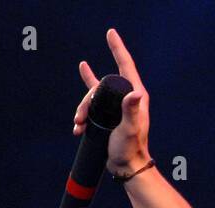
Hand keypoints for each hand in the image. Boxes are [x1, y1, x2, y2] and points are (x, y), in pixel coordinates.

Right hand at [72, 28, 150, 176]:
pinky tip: (77, 125)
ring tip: (77, 123)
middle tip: (79, 117)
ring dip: (82, 108)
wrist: (127, 167)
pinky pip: (91, 106)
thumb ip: (132, 110)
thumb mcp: (130, 128)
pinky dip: (82, 114)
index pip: (125, 66)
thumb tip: (137, 92)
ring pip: (93, 96)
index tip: (110, 32)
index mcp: (136, 96)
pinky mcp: (108, 116)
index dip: (117, 48)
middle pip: (101, 84)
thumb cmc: (130, 149)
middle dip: (86, 97)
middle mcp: (127, 98)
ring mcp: (117, 107)